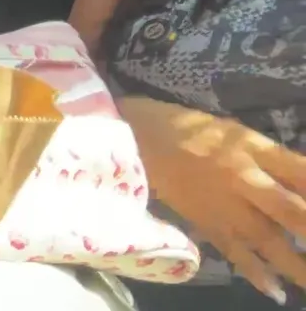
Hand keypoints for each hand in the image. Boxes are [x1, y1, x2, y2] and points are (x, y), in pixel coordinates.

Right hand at [121, 96, 305, 302]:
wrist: (132, 137)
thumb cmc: (185, 127)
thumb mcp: (234, 132)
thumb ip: (272, 157)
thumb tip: (304, 182)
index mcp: (251, 148)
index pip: (302, 173)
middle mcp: (242, 177)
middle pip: (291, 210)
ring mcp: (223, 203)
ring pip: (267, 238)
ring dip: (295, 263)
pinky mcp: (205, 222)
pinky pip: (234, 251)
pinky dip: (255, 273)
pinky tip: (276, 293)